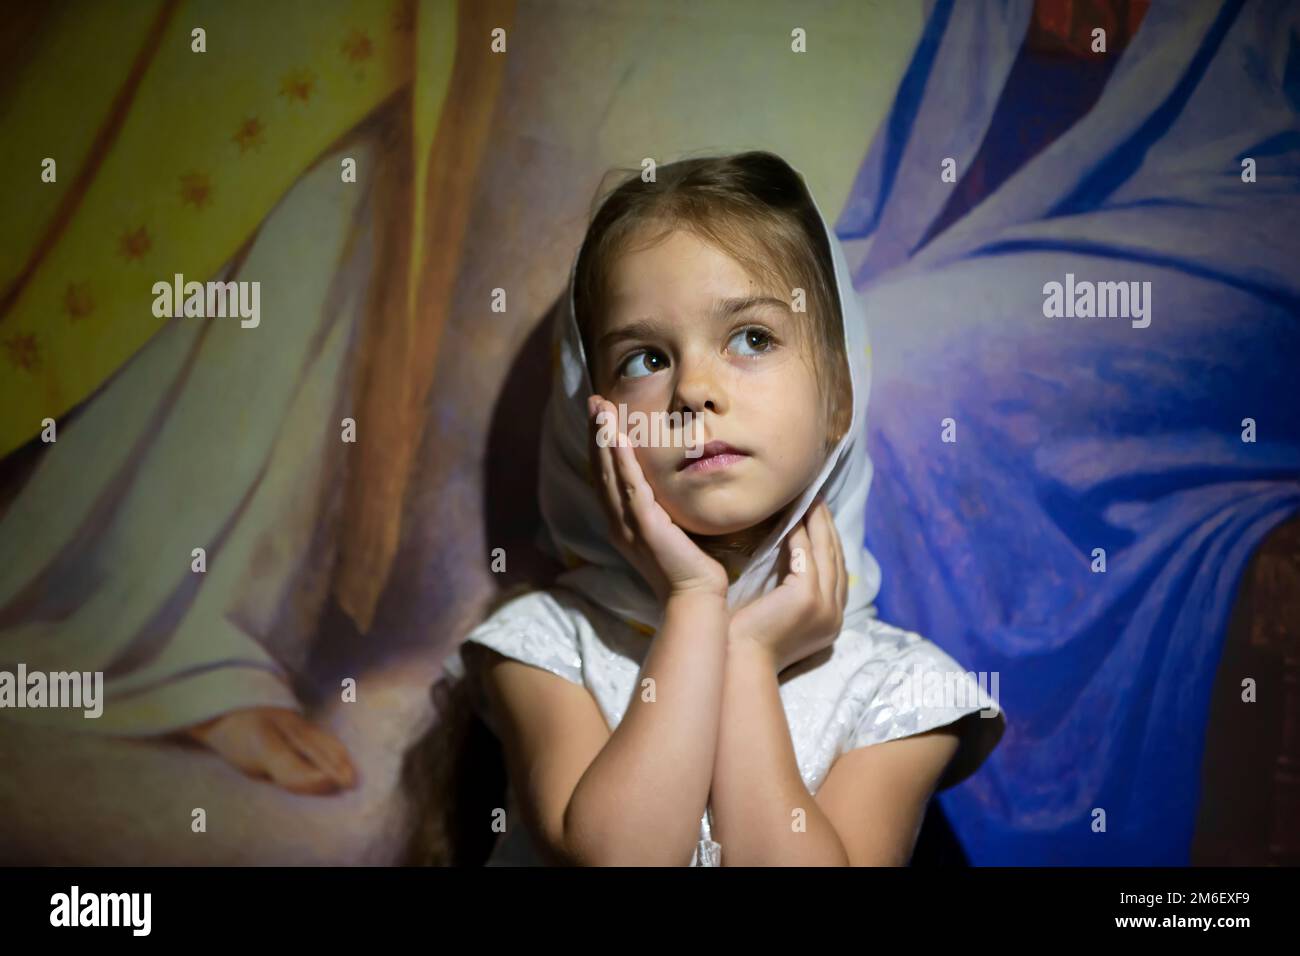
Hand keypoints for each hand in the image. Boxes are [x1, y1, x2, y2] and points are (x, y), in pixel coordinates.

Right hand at [587, 394, 727, 601]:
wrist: (695, 596)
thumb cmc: (688, 566)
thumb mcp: (670, 529)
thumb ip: (662, 508)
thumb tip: (666, 485)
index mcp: (622, 523)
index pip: (604, 477)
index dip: (599, 445)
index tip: (599, 416)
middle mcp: (618, 522)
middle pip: (600, 470)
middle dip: (595, 433)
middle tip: (593, 401)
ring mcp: (628, 525)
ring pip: (609, 474)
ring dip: (602, 438)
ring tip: (600, 409)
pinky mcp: (645, 526)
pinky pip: (629, 487)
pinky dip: (620, 460)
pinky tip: (615, 437)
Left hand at [728, 498, 845, 673]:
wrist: (739, 661)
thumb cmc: (749, 639)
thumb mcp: (779, 612)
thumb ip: (789, 590)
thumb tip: (787, 556)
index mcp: (830, 619)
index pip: (836, 570)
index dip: (829, 540)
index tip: (820, 515)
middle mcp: (835, 614)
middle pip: (836, 557)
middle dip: (827, 525)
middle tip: (818, 496)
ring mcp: (826, 607)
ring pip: (826, 552)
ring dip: (818, 522)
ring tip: (810, 499)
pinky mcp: (808, 599)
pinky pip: (807, 557)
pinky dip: (800, 534)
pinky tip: (793, 517)